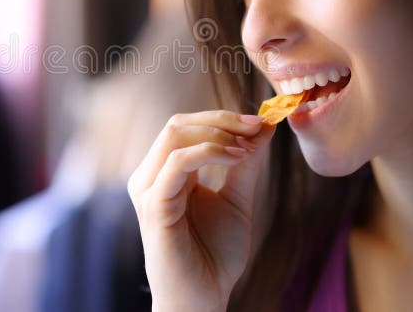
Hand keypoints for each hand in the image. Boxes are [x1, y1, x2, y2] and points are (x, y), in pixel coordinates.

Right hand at [127, 111, 274, 311]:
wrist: (204, 298)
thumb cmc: (214, 255)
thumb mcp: (237, 199)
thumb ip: (245, 164)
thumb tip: (263, 127)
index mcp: (166, 172)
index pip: (186, 126)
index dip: (223, 118)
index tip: (261, 122)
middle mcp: (151, 176)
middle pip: (178, 123)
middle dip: (221, 119)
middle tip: (257, 127)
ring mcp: (149, 189)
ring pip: (175, 134)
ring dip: (218, 133)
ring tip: (249, 146)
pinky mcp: (155, 205)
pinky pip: (178, 162)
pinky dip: (211, 152)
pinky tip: (237, 158)